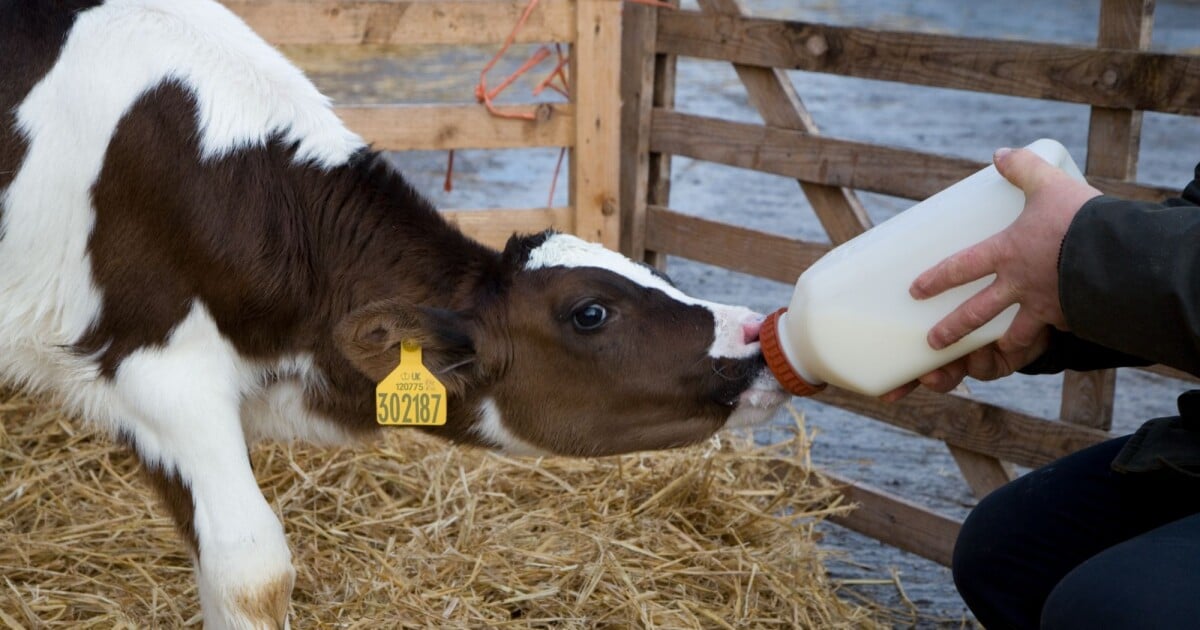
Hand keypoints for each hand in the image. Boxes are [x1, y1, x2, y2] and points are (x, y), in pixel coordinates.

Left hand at [883, 145, 1100, 401]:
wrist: (1120, 255)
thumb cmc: (1080, 219)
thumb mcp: (1049, 184)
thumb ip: (1024, 168)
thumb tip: (1000, 154)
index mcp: (1007, 253)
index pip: (961, 267)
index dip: (937, 278)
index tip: (916, 291)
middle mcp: (1019, 285)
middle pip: (976, 313)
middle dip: (952, 330)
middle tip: (933, 344)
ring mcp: (1043, 306)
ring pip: (1013, 335)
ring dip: (999, 348)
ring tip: (988, 359)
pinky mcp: (1069, 318)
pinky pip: (1051, 334)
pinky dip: (1044, 341)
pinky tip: (1042, 344)